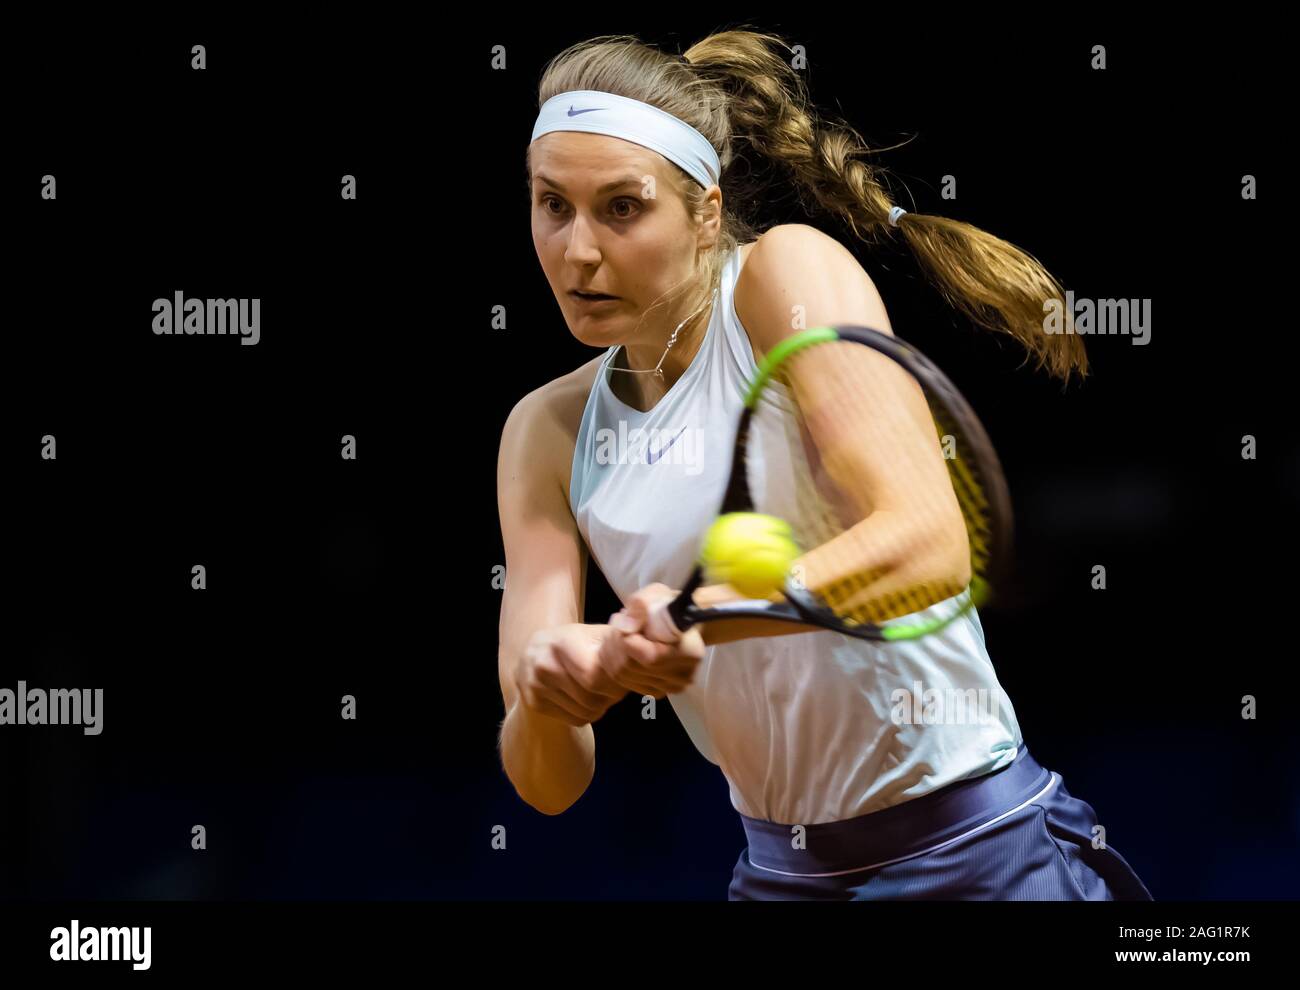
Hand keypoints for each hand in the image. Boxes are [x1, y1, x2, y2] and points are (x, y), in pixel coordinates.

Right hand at [515, 623, 629, 726]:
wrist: (535, 652)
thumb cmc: (576, 642)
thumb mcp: (595, 634)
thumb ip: (618, 644)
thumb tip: (646, 653)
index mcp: (562, 642)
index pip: (594, 676)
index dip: (614, 682)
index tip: (623, 677)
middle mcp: (544, 664)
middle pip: (592, 698)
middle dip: (610, 695)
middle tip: (613, 685)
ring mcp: (535, 686)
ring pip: (586, 712)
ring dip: (601, 705)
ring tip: (599, 690)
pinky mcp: (534, 703)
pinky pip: (575, 720)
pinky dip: (587, 713)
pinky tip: (584, 697)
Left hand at [604, 583, 704, 697]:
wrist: (679, 624)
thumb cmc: (668, 607)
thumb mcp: (657, 594)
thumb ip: (641, 603)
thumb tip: (626, 624)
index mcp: (690, 652)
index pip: (649, 657)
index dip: (627, 639)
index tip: (623, 619)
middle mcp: (683, 676)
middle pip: (630, 667)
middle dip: (616, 641)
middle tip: (620, 622)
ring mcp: (670, 687)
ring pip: (622, 675)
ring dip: (612, 649)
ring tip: (621, 631)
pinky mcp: (657, 691)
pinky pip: (623, 681)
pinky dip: (615, 662)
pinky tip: (623, 647)